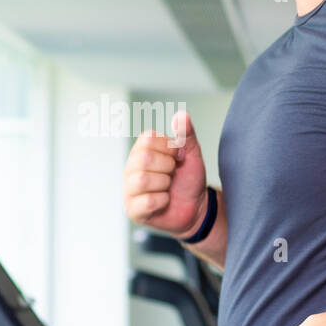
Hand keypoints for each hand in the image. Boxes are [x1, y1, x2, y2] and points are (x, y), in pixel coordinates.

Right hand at [123, 110, 208, 237]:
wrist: (196, 207)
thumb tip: (181, 115)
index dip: (169, 148)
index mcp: (142, 150)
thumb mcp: (191, 154)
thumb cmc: (188, 179)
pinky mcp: (133, 209)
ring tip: (167, 187)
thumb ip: (186, 134)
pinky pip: (148, 201)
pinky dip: (163, 201)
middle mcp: (131, 168)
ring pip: (143, 180)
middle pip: (144, 159)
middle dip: (167, 167)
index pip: (147, 138)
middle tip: (172, 174)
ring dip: (164, 184)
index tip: (177, 157)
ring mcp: (129, 189)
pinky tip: (164, 201)